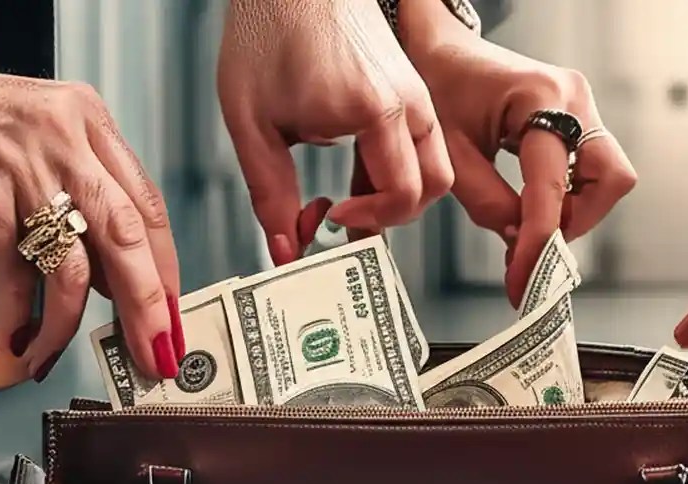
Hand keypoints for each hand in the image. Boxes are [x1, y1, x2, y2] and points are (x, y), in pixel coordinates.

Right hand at [0, 63, 182, 383]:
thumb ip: (86, 201)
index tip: (170, 317)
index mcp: (91, 125)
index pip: (148, 208)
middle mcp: (64, 139)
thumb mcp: (44, 144)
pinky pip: (12, 275)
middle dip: (146, 306)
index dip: (165, 271)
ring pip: (70, 266)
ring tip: (52, 354)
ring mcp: (20, 165)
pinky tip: (15, 341)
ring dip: (66, 325)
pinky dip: (16, 317)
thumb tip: (120, 283)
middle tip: (153, 352)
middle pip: (126, 237)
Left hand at [217, 0, 451, 264]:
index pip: (403, 194)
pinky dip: (396, 168)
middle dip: (395, 216)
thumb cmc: (270, 29)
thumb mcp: (251, 121)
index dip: (369, 220)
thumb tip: (287, 251)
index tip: (331, 219)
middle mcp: (408, 101)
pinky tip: (354, 170)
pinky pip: (420, 143)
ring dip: (399, 193)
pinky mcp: (410, 87)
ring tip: (350, 198)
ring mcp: (415, 92)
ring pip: (435, 165)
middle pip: (435, 186)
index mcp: (375, 108)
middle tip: (349, 223)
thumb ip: (270, 193)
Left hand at [398, 0, 635, 306]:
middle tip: (534, 239)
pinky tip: (534, 203)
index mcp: (538, 97)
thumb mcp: (450, 151)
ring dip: (574, 210)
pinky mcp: (579, 116)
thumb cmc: (440, 87)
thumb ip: (486, 202)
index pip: (551, 185)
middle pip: (610, 178)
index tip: (524, 279)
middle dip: (577, 220)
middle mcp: (573, 97)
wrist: (443, 50)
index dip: (540, 240)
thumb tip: (520, 242)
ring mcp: (582, 105)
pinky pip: (594, 168)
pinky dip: (569, 195)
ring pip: (607, 177)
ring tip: (527, 219)